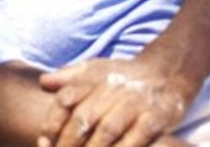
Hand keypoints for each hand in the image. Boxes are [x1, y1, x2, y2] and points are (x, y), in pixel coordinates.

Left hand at [36, 57, 192, 146]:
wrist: (167, 73)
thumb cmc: (122, 77)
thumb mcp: (94, 69)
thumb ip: (68, 77)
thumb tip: (43, 82)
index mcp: (92, 79)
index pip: (65, 101)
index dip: (52, 124)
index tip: (44, 142)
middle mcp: (111, 91)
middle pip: (83, 119)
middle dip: (67, 142)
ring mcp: (134, 105)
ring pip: (107, 131)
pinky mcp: (156, 119)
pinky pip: (136, 139)